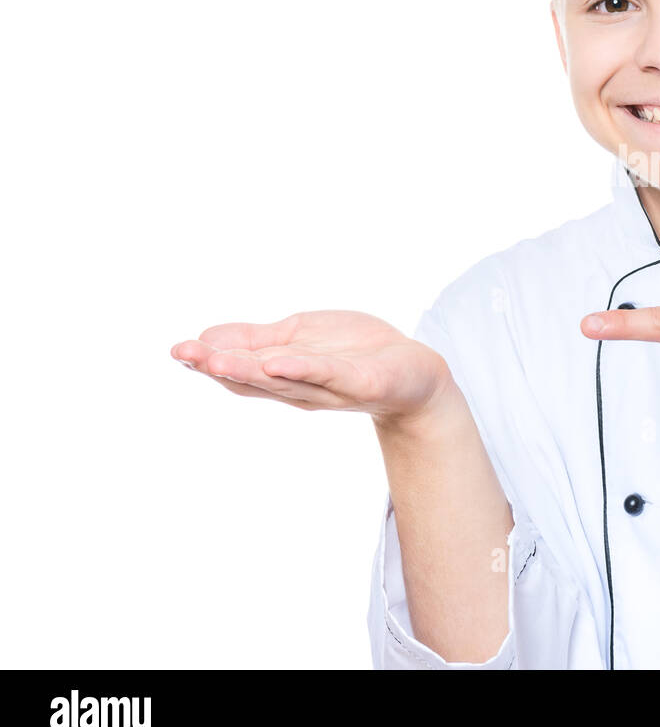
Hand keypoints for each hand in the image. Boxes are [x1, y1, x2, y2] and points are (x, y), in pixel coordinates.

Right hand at [170, 310, 449, 427]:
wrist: (415, 375)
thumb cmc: (355, 354)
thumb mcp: (301, 338)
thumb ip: (257, 340)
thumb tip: (204, 338)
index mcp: (283, 374)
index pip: (241, 368)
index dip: (209, 361)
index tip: (177, 351)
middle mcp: (301, 387)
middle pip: (256, 378)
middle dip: (220, 366)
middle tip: (186, 354)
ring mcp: (331, 388)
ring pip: (285, 379)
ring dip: (251, 369)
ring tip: (218, 358)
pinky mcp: (363, 383)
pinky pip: (330, 376)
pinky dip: (303, 369)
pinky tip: (279, 362)